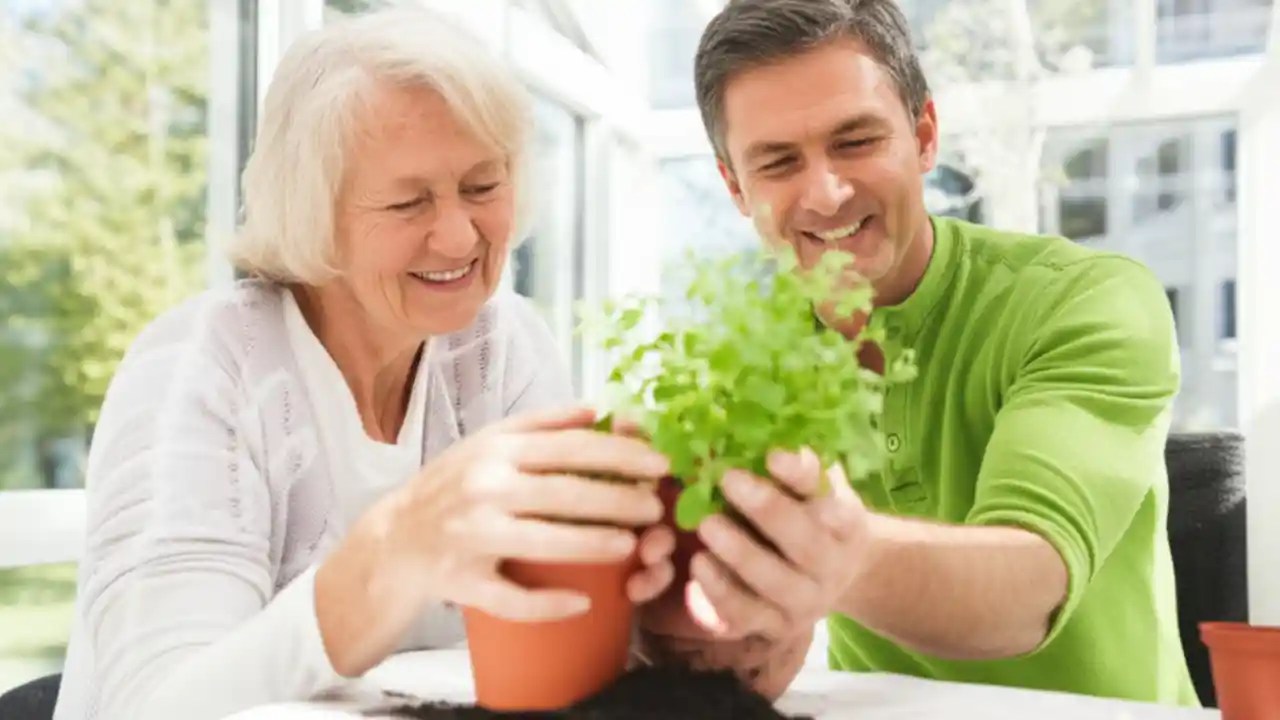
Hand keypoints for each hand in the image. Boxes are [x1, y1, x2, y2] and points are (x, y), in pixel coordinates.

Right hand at [317, 405, 672, 674]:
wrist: (393, 540)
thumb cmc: (451, 486)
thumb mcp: (488, 442)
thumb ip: (542, 424)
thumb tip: (597, 410)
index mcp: (495, 451)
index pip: (569, 447)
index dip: (620, 454)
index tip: (659, 463)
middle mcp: (483, 489)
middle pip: (564, 493)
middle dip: (619, 499)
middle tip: (657, 507)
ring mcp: (471, 537)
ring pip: (542, 542)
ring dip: (593, 543)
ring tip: (632, 544)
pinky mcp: (462, 581)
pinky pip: (510, 598)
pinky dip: (548, 603)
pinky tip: (583, 601)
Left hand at [689, 447, 872, 640]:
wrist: (832, 576)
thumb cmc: (813, 516)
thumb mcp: (817, 489)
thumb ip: (799, 469)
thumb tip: (768, 442)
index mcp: (847, 525)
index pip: (832, 501)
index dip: (801, 477)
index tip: (772, 454)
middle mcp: (832, 568)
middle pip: (805, 545)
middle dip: (766, 511)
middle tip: (728, 479)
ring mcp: (806, 604)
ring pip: (774, 585)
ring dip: (739, 555)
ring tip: (706, 525)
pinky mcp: (775, 627)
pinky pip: (746, 615)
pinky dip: (719, 592)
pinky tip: (698, 564)